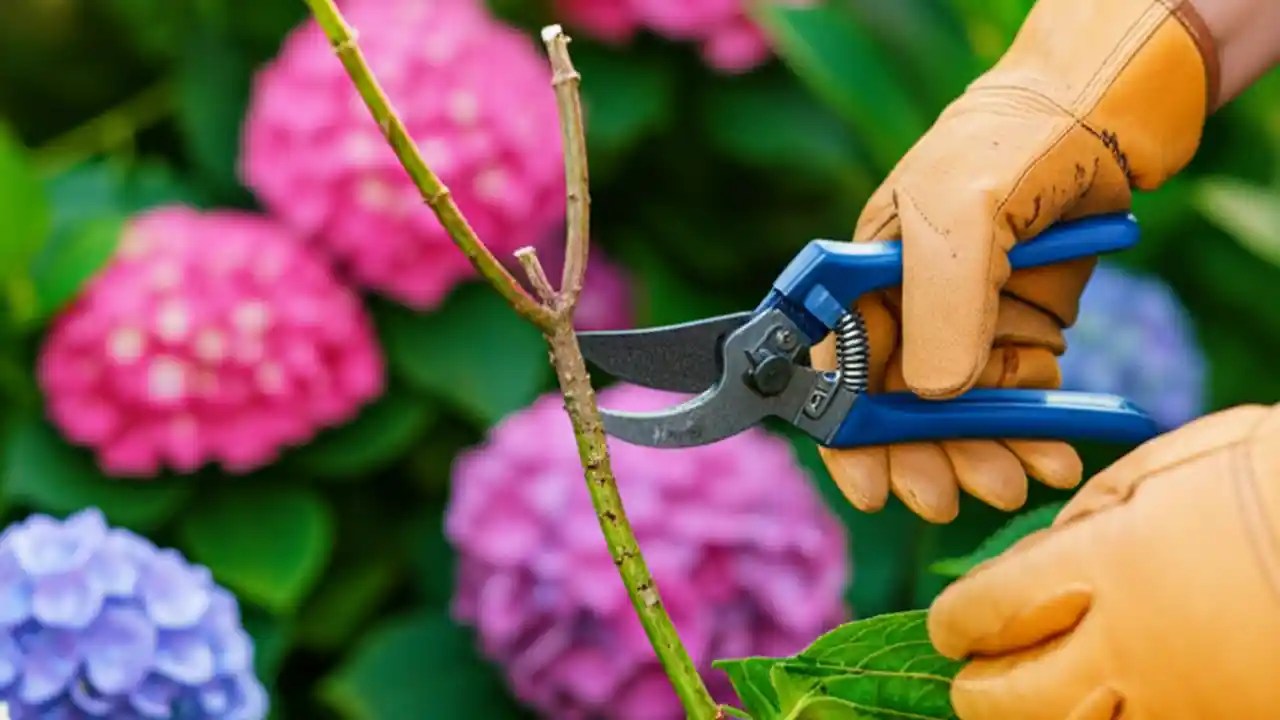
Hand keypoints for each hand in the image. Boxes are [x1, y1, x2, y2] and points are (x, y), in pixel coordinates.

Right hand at [817, 0, 1216, 521]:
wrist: (1098, 124)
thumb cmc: (1006, 149)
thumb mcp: (961, 214)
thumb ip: (940, 301)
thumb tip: (933, 394)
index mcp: (860, 282)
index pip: (837, 372)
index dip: (846, 434)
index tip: (871, 488)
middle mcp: (903, 315)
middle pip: (893, 411)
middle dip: (916, 460)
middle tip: (944, 498)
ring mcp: (959, 332)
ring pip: (955, 420)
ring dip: (977, 459)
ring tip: (1012, 484)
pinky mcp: (1015, 342)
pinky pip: (1014, 405)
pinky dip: (1032, 437)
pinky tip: (1055, 458)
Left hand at [928, 403, 1279, 718]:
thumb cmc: (1277, 478)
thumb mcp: (1174, 467)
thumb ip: (1093, 513)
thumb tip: (1038, 552)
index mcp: (1103, 568)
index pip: (982, 613)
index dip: (954, 623)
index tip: (951, 625)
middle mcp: (1128, 648)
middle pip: (1006, 701)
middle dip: (978, 690)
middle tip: (977, 674)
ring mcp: (1180, 702)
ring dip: (1040, 718)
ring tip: (1039, 695)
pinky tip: (1113, 700)